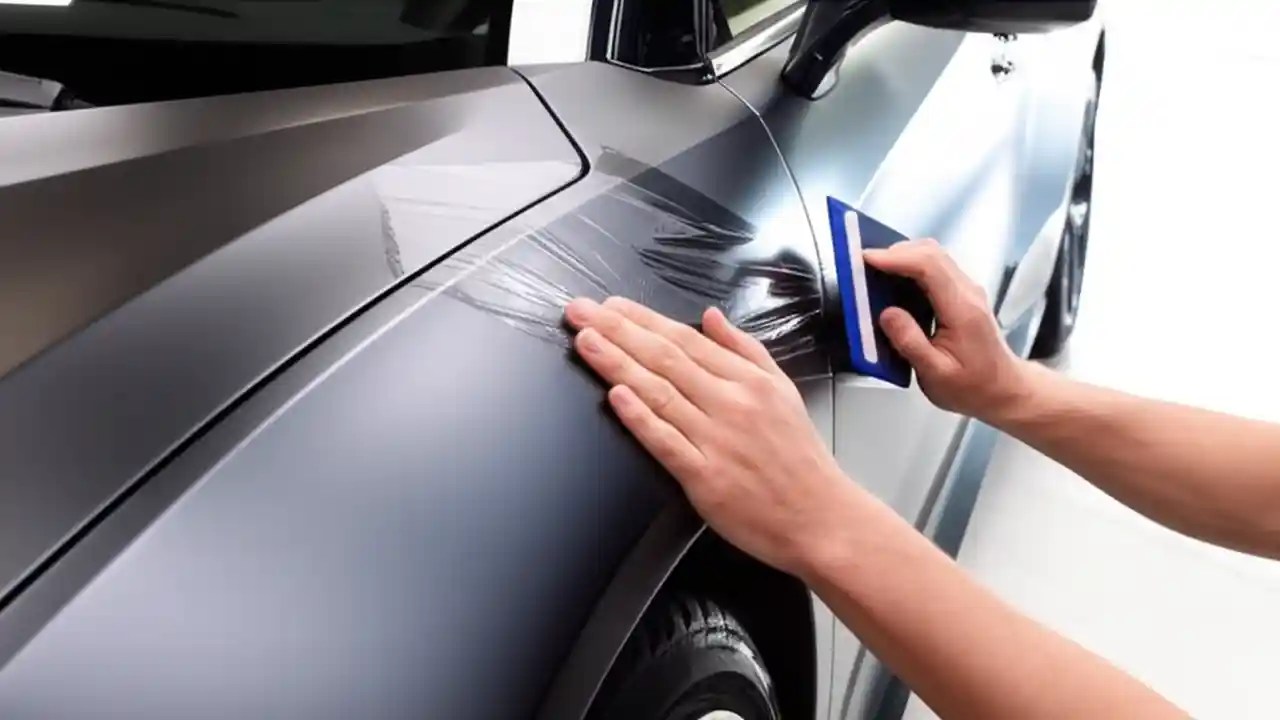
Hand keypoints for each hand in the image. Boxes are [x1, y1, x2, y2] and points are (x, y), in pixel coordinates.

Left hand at [564, 297, 863, 577]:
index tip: (611, 305)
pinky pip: (666, 441)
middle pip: (665, 357)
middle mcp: (731, 403)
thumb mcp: (783, 389)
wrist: (820, 518)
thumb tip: (710, 318)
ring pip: (659, 391)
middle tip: (581, 311)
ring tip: (587, 341)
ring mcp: (716, 440)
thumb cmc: (799, 460)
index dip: (643, 319)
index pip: (685, 339)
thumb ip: (745, 350)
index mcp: (748, 380)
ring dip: (618, 363)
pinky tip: (616, 396)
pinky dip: (640, 417)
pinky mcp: (705, 477)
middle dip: (618, 330)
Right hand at [864, 238, 1032, 420]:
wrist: (1003, 390)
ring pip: (934, 256)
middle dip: (895, 253)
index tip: (866, 260)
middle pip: (931, 253)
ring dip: (903, 257)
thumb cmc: (972, 387)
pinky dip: (911, 266)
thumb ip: (910, 343)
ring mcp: (967, 290)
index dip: (895, 259)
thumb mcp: (936, 374)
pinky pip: (936, 268)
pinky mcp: (961, 294)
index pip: (929, 267)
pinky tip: (894, 280)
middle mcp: (967, 292)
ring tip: (874, 272)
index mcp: (962, 309)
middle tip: (864, 266)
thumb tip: (886, 314)